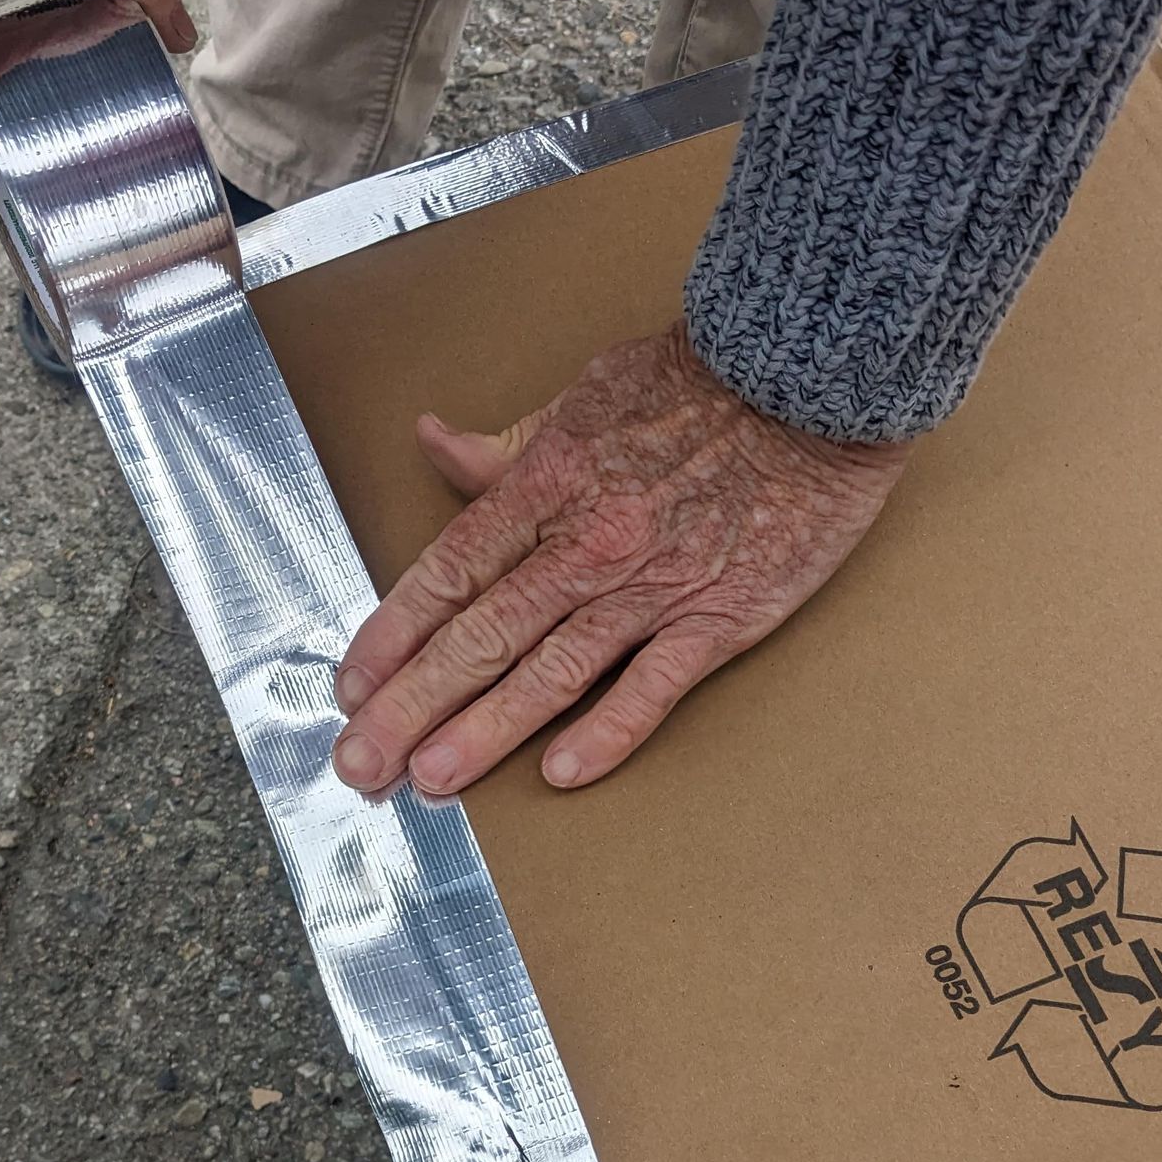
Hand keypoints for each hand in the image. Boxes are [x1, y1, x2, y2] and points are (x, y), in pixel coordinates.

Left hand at [331, 321, 910, 796]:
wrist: (810, 381)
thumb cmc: (701, 384)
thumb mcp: (582, 396)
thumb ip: (507, 445)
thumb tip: (433, 441)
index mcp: (547, 486)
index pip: (447, 574)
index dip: (392, 636)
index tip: (351, 686)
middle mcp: (586, 544)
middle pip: (480, 637)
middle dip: (411, 707)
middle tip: (361, 762)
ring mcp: (652, 587)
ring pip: (550, 672)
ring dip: (483, 732)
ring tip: (430, 780)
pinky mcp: (718, 617)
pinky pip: (652, 687)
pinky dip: (606, 732)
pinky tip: (558, 773)